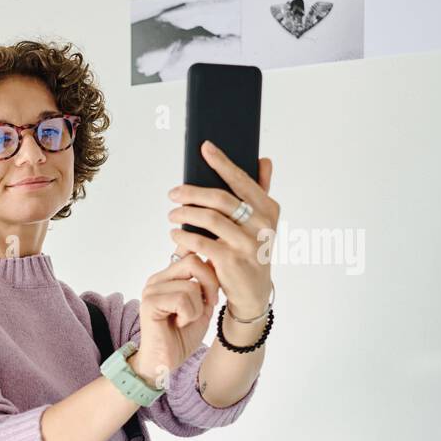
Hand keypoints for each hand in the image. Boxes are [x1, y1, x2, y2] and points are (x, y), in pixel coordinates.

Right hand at [130, 254, 220, 387]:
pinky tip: (179, 323)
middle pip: (194, 262)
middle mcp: (157, 280)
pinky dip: (188, 315)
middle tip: (208, 305)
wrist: (165, 361)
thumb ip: (206, 284)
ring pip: (191, 285)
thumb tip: (216, 261)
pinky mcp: (150, 303)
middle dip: (210, 285)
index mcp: (168, 277)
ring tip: (187, 319)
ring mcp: (151, 290)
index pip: (193, 255)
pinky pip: (182, 299)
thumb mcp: (202, 306)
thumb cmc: (181, 336)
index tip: (210, 295)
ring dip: (198, 308)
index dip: (210, 272)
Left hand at [167, 142, 277, 316]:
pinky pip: (200, 242)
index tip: (204, 147)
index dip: (222, 162)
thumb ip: (260, 193)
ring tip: (171, 214)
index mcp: (268, 209)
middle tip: (173, 193)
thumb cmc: (251, 252)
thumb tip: (264, 160)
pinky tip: (174, 235)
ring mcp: (247, 243)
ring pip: (208, 219)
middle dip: (192, 193)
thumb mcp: (261, 224)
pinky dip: (183, 237)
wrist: (252, 293)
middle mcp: (261, 225)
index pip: (242, 180)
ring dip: (184, 214)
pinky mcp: (230, 261)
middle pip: (220, 199)